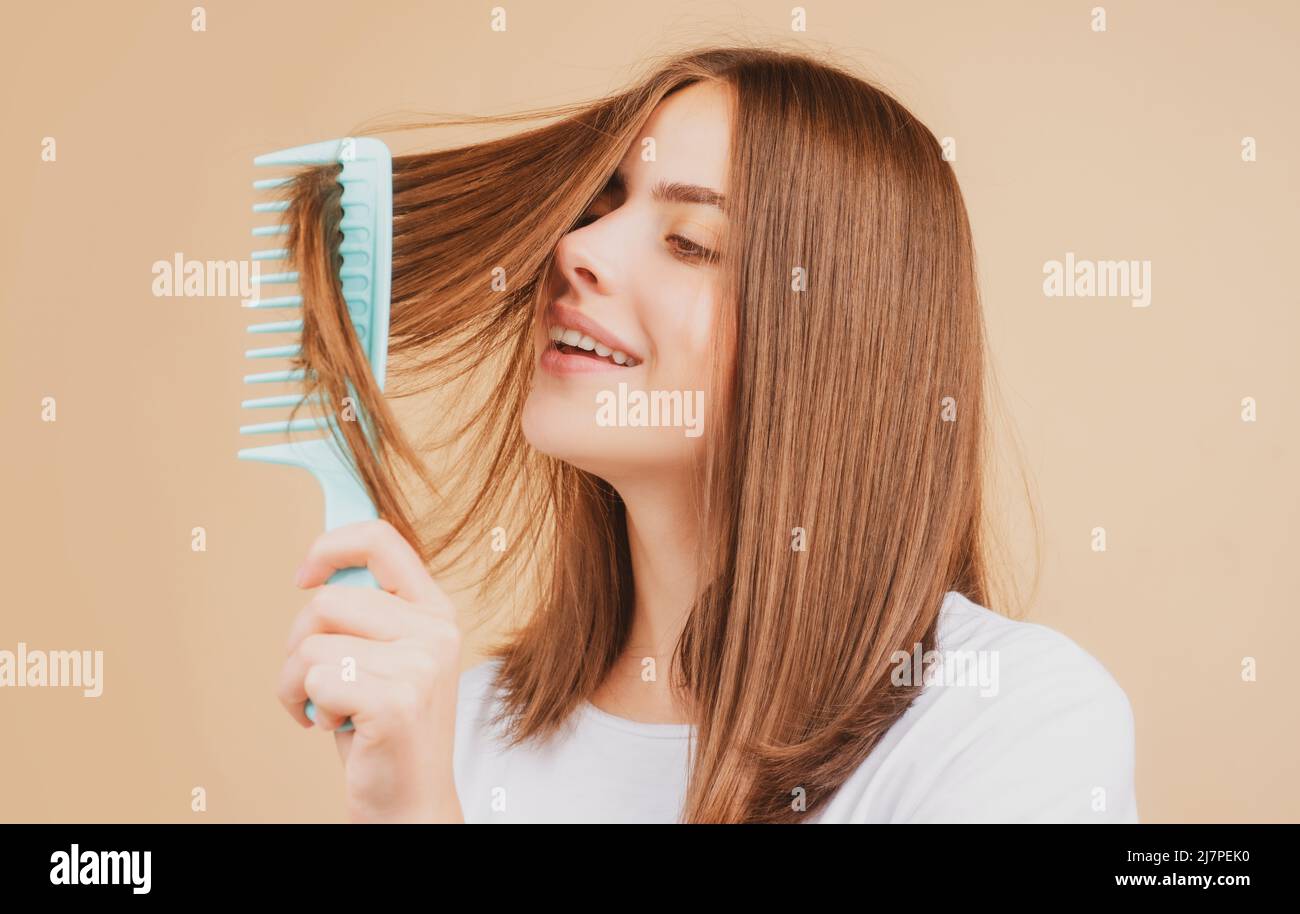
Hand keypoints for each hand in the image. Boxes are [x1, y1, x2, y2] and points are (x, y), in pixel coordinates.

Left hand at [276, 519, 464, 822]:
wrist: (409, 801)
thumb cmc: (383, 730)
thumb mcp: (384, 658)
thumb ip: (365, 614)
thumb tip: (317, 572)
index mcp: (435, 612)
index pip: (381, 539)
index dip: (330, 546)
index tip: (303, 576)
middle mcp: (436, 632)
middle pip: (327, 600)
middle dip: (299, 644)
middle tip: (316, 682)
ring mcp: (420, 666)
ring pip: (312, 645)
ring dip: (296, 684)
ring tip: (326, 709)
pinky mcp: (395, 700)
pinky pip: (314, 680)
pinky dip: (307, 708)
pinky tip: (335, 728)